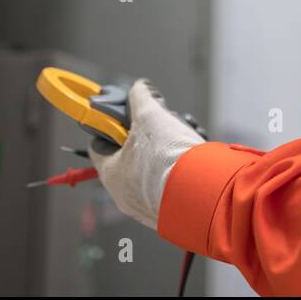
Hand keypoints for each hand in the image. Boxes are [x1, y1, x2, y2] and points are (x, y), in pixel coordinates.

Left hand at [88, 79, 204, 230]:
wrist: (202, 191)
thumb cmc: (166, 156)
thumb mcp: (149, 114)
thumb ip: (140, 97)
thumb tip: (139, 88)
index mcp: (110, 174)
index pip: (98, 146)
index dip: (110, 127)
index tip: (124, 117)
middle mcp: (125, 196)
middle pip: (130, 157)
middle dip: (147, 138)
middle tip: (161, 127)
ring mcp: (149, 207)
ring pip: (153, 171)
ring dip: (166, 153)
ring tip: (182, 140)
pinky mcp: (171, 212)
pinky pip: (171, 186)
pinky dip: (180, 170)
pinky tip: (192, 159)